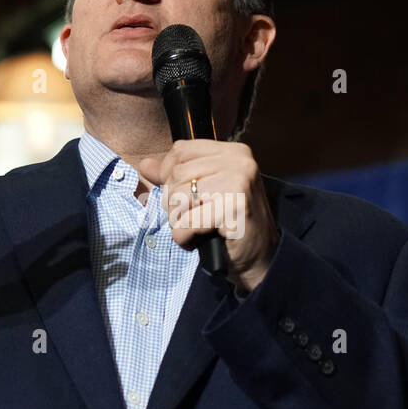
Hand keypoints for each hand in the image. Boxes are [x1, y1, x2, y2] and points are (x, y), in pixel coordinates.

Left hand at [137, 139, 279, 292]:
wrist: (262, 259)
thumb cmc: (232, 225)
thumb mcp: (205, 193)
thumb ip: (175, 176)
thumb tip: (145, 164)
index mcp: (234, 152)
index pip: (181, 150)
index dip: (169, 174)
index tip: (184, 196)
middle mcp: (239, 162)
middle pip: (176, 174)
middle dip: (175, 203)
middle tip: (196, 218)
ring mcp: (238, 182)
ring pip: (177, 197)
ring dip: (181, 221)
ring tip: (201, 227)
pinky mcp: (233, 206)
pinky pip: (186, 222)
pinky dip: (186, 237)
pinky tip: (203, 239)